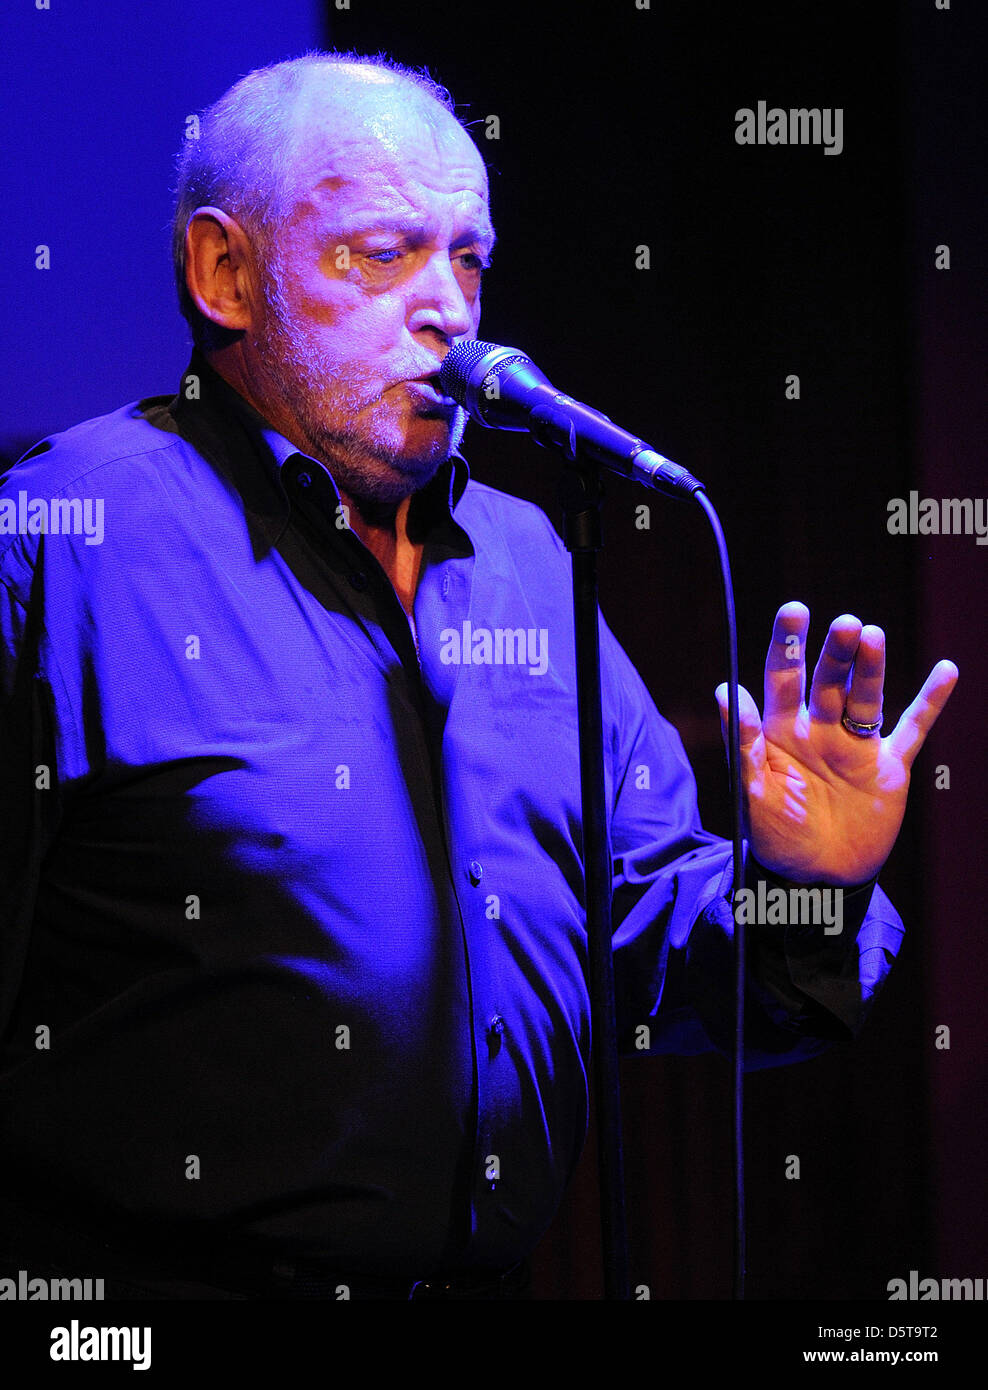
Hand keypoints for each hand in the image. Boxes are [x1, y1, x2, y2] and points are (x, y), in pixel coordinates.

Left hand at [714, 602, 957, 885]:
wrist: (816, 881)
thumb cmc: (775, 838)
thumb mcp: (752, 793)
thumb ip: (741, 743)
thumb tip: (725, 690)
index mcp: (780, 732)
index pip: (782, 678)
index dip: (787, 645)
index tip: (794, 611)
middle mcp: (818, 730)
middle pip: (828, 680)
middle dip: (835, 651)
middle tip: (845, 624)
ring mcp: (855, 746)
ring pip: (866, 697)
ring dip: (871, 667)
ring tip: (872, 635)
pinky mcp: (888, 768)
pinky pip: (913, 729)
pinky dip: (931, 702)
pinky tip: (946, 670)